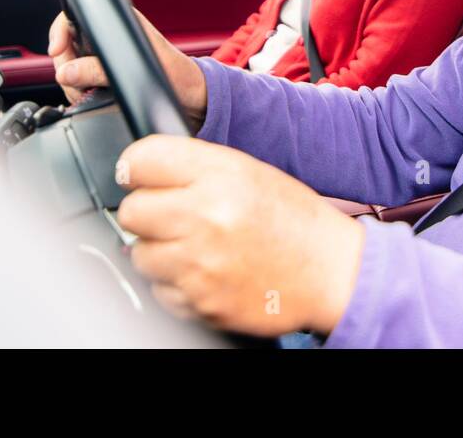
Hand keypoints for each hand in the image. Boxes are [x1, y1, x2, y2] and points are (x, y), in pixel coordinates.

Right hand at [48, 9, 206, 115]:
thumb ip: (99, 70)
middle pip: (67, 43)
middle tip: (75, 83)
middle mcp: (110, 34)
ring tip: (87, 92)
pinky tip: (90, 96)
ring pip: (70, 64)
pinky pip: (80, 79)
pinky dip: (79, 90)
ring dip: (71, 82)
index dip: (60, 32)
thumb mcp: (137, 70)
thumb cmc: (177, 74)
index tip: (56, 51)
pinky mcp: (105, 73)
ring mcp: (106, 54)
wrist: (192, 95)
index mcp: (120, 21)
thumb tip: (66, 72)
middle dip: (65, 66)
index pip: (75, 15)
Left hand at [116, 135, 364, 336]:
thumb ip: (196, 167)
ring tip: (196, 247)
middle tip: (172, 216)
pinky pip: (159, 290)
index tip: (140, 175)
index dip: (137, 167)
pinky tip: (205, 272)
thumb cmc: (294, 220)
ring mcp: (200, 264)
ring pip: (139, 254)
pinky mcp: (199, 302)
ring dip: (159, 251)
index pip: (141, 159)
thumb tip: (140, 169)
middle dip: (146, 212)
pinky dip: (175, 283)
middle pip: (131, 210)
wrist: (331, 272)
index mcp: (221, 175)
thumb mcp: (250, 171)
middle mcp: (206, 217)